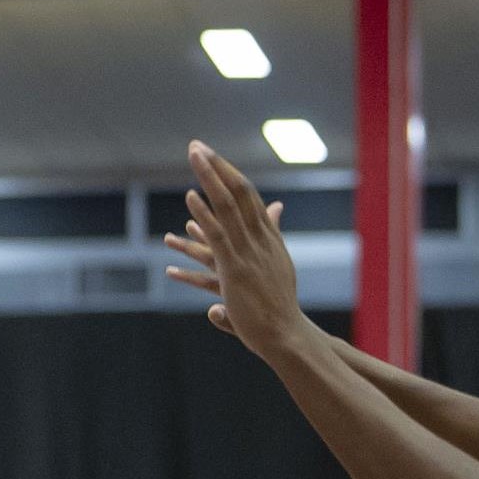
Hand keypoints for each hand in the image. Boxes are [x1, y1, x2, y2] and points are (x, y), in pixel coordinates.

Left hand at [167, 141, 318, 357]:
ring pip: (228, 208)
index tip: (211, 155)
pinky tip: (191, 198)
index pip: (247, 196)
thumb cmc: (278, 306)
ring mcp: (249, 252)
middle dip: (216, 167)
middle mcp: (260, 239)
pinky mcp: (236, 269)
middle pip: (237, 193)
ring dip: (209, 180)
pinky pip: (220, 237)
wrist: (287, 334)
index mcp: (268, 237)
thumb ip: (265, 242)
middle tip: (196, 144)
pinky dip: (205, 215)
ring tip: (193, 157)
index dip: (228, 173)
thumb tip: (269, 216)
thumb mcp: (273, 267)